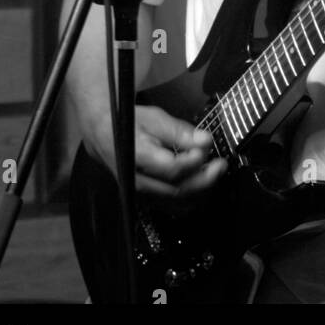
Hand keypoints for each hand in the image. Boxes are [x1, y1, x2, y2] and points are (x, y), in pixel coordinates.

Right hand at [86, 104, 227, 204]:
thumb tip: (204, 140)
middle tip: (221, 164)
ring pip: (177, 203)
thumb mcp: (153, 118)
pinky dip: (191, 198)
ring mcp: (142, 194)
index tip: (206, 148)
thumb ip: (180, 131)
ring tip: (215, 172)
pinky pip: (173, 206)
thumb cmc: (129, 124)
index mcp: (137, 158)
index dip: (193, 161)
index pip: (171, 169)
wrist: (103, 135)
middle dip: (204, 179)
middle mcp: (138, 182)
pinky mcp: (147, 199)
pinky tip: (202, 183)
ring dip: (201, 191)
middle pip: (177, 190)